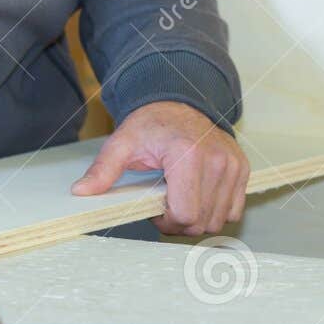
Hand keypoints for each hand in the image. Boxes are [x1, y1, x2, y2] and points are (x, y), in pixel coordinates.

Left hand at [70, 100, 249, 234]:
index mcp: (186, 155)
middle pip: (201, 222)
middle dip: (179, 222)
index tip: (156, 206)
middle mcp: (216, 160)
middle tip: (165, 203)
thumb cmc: (152, 123)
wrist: (180, 101)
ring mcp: (233, 164)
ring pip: (219, 220)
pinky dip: (216, 210)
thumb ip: (103, 169)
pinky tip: (199, 194)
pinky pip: (234, 210)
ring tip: (181, 196)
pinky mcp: (242, 168)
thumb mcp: (123, 142)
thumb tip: (81, 191)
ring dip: (198, 217)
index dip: (166, 221)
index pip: (184, 215)